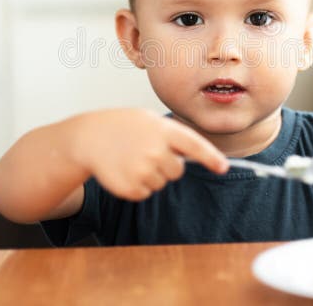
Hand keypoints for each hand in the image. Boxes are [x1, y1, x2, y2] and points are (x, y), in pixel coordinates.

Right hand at [74, 109, 228, 200]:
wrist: (89, 137)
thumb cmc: (124, 127)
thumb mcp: (149, 121)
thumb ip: (174, 136)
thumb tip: (198, 156)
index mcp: (163, 130)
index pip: (195, 146)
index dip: (211, 158)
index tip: (223, 168)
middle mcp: (156, 150)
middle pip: (177, 171)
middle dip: (166, 165)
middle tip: (145, 151)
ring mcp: (143, 170)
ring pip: (161, 182)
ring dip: (150, 174)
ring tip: (131, 157)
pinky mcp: (131, 188)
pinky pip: (146, 192)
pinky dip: (137, 185)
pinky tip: (124, 169)